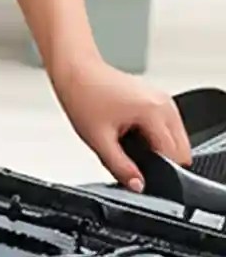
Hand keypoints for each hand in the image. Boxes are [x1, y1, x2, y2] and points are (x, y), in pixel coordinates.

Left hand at [51, 57, 191, 190]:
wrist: (75, 70)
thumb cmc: (82, 95)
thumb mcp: (98, 139)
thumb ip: (120, 166)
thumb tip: (137, 186)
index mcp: (154, 112)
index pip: (175, 156)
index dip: (158, 169)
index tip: (138, 170)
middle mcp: (165, 104)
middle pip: (181, 149)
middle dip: (159, 159)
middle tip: (128, 152)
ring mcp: (164, 100)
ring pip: (176, 139)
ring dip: (157, 147)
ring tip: (126, 138)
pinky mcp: (159, 99)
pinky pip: (167, 128)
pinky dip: (154, 135)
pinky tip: (130, 130)